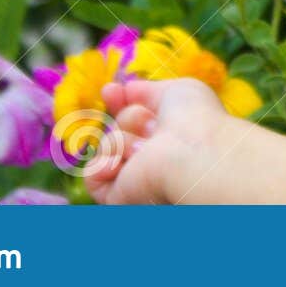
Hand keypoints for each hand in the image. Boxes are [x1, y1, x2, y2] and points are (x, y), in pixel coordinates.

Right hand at [85, 77, 227, 204]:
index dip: (119, 101)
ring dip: (122, 140)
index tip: (110, 91)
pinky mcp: (118, 196)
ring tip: (145, 150)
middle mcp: (151, 155)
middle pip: (118, 126)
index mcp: (167, 132)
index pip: (134, 116)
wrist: (192, 153)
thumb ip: (146, 90)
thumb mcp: (175, 90)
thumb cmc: (193, 117)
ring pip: (106, 145)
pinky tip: (118, 166)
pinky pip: (92, 174)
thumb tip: (121, 90)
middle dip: (130, 118)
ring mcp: (134, 176)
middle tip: (153, 126)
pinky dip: (101, 166)